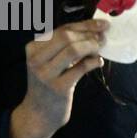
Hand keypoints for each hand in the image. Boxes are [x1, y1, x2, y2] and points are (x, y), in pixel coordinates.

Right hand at [10, 19, 108, 137]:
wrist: (39, 113)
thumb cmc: (48, 84)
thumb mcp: (48, 62)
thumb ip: (63, 47)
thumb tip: (93, 31)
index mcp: (33, 48)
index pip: (61, 30)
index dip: (84, 25)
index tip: (102, 24)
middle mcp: (36, 59)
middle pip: (67, 36)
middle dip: (89, 34)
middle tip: (103, 38)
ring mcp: (46, 73)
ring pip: (74, 50)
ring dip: (92, 47)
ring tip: (100, 49)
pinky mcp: (59, 87)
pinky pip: (81, 68)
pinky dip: (94, 62)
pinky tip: (99, 62)